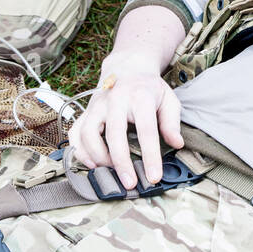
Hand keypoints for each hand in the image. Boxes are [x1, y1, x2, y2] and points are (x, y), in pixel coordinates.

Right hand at [68, 54, 183, 191]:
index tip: (154, 177)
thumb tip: (177, 144)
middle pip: (114, 134)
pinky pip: (75, 132)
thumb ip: (172, 122)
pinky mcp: (86, 111)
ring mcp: (97, 105)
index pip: (146, 130)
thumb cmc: (150, 88)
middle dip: (121, 162)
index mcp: (140, 97)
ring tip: (110, 172)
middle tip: (129, 183)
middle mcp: (115, 100)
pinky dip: (79, 150)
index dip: (151, 156)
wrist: (128, 67)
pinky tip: (91, 163)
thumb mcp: (169, 99)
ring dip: (98, 157)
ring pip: (89, 133)